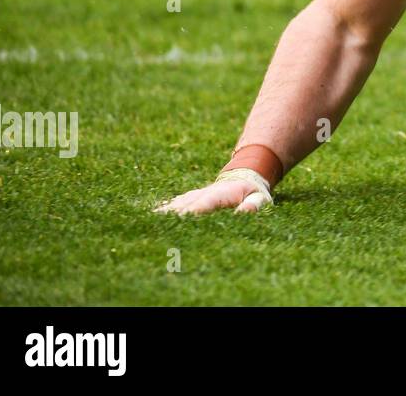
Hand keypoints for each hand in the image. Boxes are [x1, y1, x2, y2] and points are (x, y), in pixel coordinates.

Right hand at [153, 177, 268, 215]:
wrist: (245, 176)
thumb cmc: (253, 192)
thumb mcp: (260, 198)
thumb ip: (253, 205)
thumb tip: (244, 211)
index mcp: (221, 193)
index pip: (204, 204)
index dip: (192, 211)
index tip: (180, 219)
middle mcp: (204, 193)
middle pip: (184, 205)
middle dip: (171, 216)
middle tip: (154, 229)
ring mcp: (195, 195)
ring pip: (176, 204)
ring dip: (163, 214)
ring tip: (145, 225)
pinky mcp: (190, 199)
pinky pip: (174, 204)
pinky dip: (163, 211)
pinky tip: (149, 220)